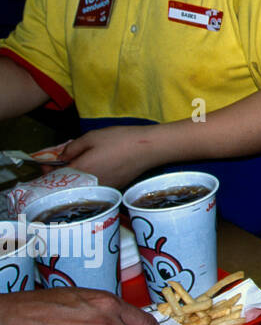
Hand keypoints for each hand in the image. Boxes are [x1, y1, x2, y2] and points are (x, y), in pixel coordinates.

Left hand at [55, 126, 169, 188]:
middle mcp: (90, 184)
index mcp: (81, 171)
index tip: (45, 162)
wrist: (150, 149)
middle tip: (60, 162)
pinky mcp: (114, 187)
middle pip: (67, 184)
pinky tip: (95, 167)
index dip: (46, 170)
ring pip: (81, 185)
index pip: (54, 177)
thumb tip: (62, 157)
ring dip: (75, 177)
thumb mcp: (91, 137)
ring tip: (78, 163)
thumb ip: (72, 148)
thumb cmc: (120, 140)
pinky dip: (89, 178)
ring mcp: (103, 188)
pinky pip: (94, 185)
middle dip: (60, 174)